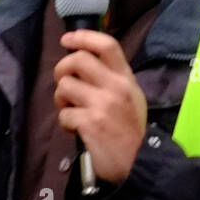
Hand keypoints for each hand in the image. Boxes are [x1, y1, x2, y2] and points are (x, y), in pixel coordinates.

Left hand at [53, 29, 147, 186]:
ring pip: (65, 86)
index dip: (83, 37)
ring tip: (70, 110)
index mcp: (126, 79)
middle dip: (61, 69)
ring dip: (61, 99)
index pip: (107, 45)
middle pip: (78, 59)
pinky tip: (76, 129)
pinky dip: (65, 123)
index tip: (67, 40)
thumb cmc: (132, 130)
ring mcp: (103, 104)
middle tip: (63, 82)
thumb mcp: (131, 98)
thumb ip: (113, 80)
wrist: (138, 162)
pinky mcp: (90, 123)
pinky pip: (64, 114)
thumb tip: (83, 64)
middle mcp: (116, 87)